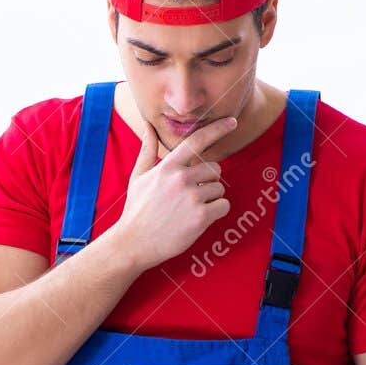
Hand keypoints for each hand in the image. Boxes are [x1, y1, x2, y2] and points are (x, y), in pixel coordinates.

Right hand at [109, 115, 235, 270]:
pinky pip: (223, 206)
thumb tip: (147, 125)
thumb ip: (147, 150)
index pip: (197, 141)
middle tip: (190, 195)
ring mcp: (192, 198)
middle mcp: (181, 179)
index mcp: (167, 167)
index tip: (232, 122)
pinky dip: (216, 212)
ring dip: (210, 198)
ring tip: (189, 209)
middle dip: (207, 180)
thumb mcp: (139, 176)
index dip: (217, 129)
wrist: (133, 243)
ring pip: (219, 188)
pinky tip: (198, 218)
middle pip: (215, 169)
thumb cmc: (136, 209)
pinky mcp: (201, 217)